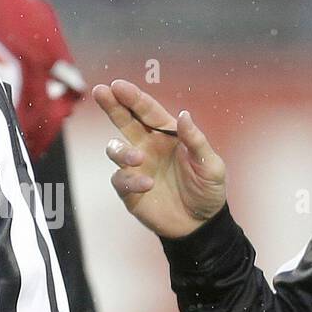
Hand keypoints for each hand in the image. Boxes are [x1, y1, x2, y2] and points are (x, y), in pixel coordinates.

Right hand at [92, 79, 226, 238]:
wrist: (201, 225)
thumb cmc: (208, 191)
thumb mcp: (211, 165)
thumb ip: (196, 141)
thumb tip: (183, 115)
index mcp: (168, 135)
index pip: (148, 111)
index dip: (133, 97)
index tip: (117, 85)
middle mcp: (148, 146)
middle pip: (124, 120)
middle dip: (111, 105)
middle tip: (101, 91)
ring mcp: (137, 167)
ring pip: (115, 149)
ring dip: (121, 151)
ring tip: (138, 158)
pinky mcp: (129, 189)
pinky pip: (120, 179)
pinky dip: (130, 179)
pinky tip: (147, 184)